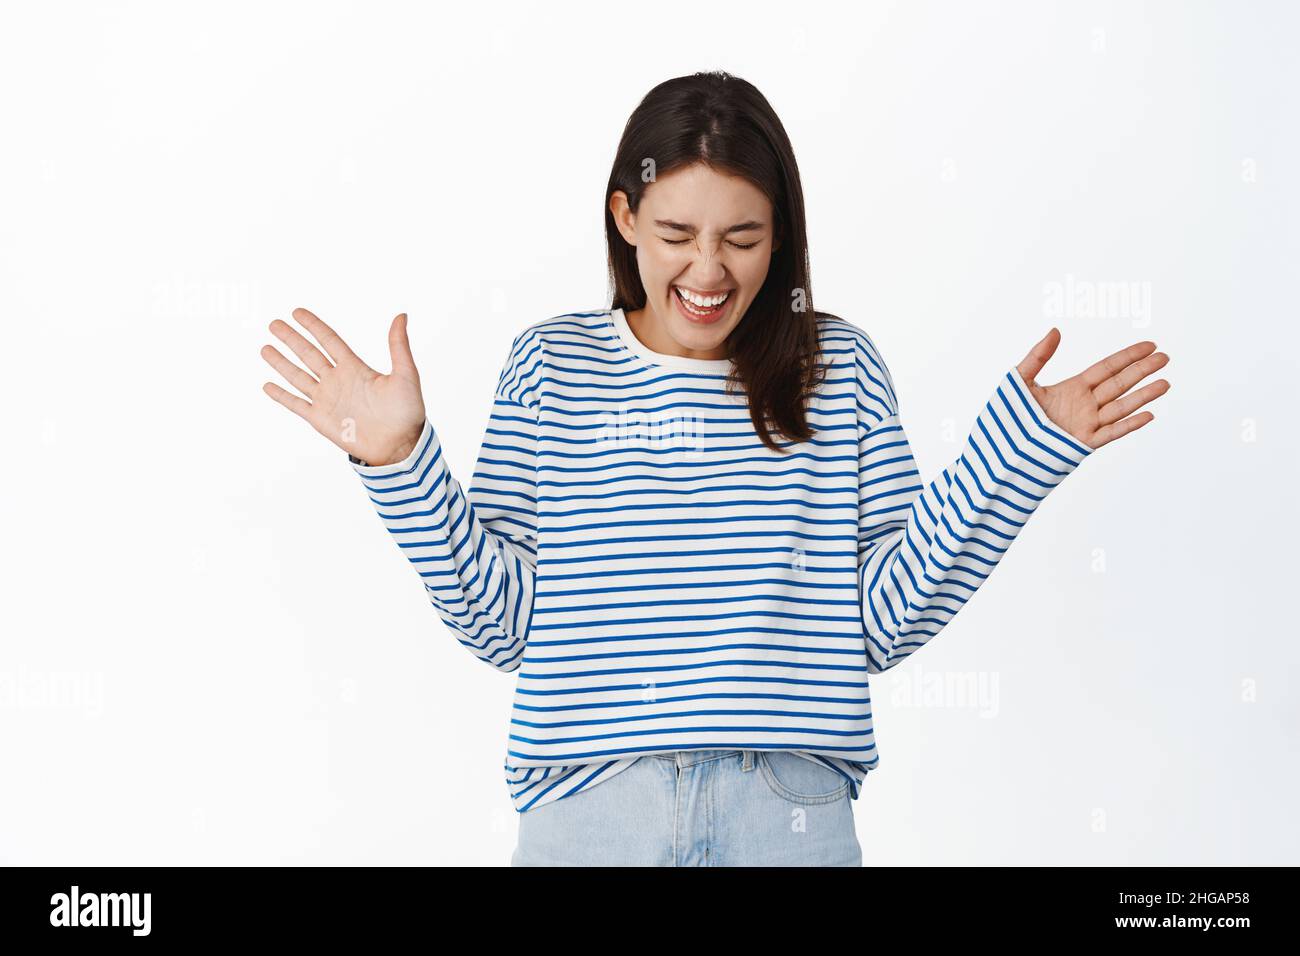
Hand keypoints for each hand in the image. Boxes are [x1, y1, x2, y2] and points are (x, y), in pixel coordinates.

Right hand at [260, 308, 426, 465]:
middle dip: (291, 339)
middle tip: (273, 324)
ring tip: (265, 348)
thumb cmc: (407, 412)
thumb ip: (399, 346)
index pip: (329, 341)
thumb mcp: (406, 374)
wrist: (399, 446)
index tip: (297, 312)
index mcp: (355, 368)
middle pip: (308, 354)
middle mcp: (338, 380)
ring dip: (281, 362)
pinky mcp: (320, 419)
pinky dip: (281, 395)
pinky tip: (267, 385)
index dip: (313, 326)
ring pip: (298, 376)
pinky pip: (296, 404)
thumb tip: (402, 315)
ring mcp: (327, 399)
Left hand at [1017, 329, 1170, 449]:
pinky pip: (1110, 433)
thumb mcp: (1021, 380)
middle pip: (1119, 384)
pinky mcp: (1082, 443)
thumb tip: (1055, 330)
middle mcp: (1085, 405)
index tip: (1150, 345)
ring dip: (1143, 396)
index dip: (1128, 357)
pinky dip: (1128, 425)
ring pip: (1121, 407)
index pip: (1107, 368)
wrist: (1003, 447)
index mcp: (1074, 388)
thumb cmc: (1011, 415)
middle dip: (1142, 371)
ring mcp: (1086, 424)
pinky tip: (1148, 415)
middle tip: (1165, 358)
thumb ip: (1038, 356)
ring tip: (1165, 383)